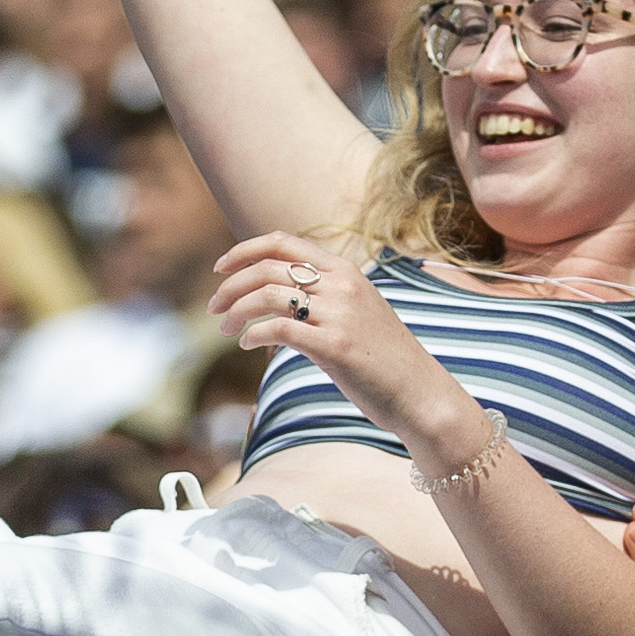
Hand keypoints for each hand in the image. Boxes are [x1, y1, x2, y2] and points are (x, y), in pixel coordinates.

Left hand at [208, 234, 446, 445]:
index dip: (244, 250)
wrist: (421, 393)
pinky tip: (247, 344)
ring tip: (226, 329)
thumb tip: (275, 294)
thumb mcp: (357, 311)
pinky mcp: (335, 346)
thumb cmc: (383, 358)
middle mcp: (342, 285)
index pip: (283, 242)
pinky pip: (279, 329)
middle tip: (213, 307)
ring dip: (237, 311)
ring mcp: (340, 314)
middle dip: (231, 285)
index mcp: (345, 271)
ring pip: (268, 295)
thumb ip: (323, 295)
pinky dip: (253, 334)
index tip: (220, 268)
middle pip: (268, 267)